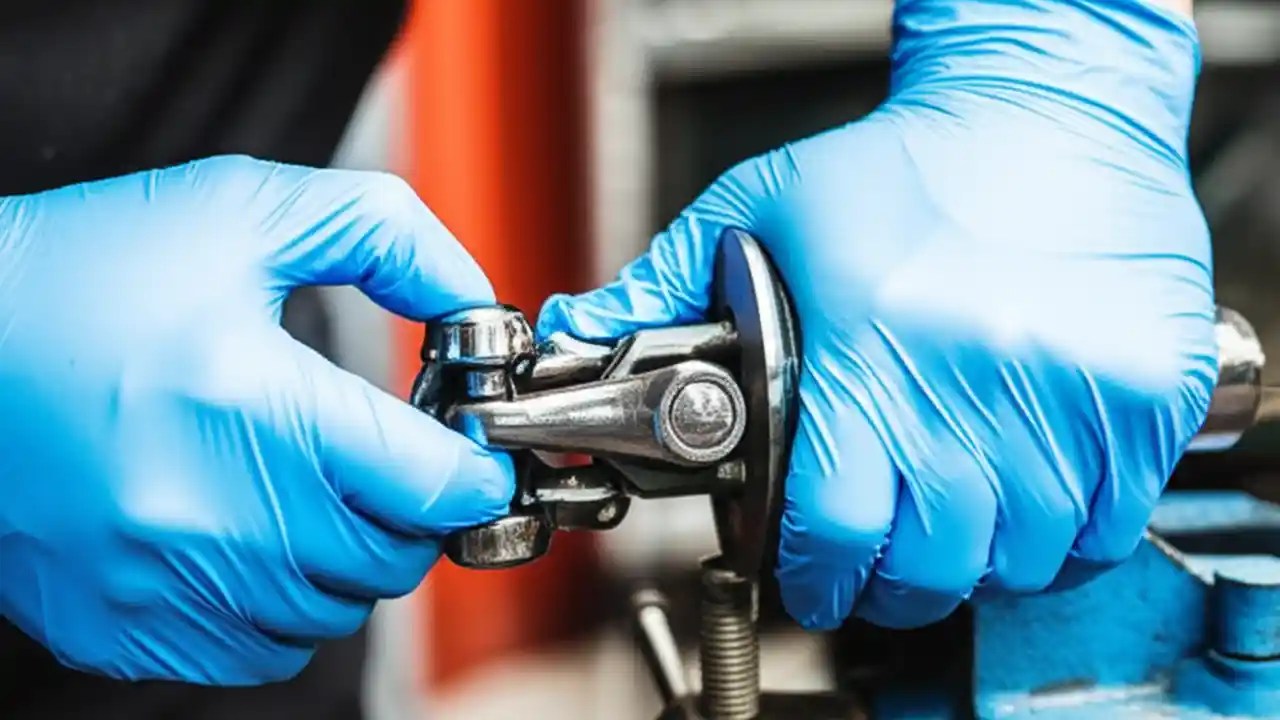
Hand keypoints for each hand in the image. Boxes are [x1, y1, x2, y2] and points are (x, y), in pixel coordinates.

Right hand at [0, 156, 512, 682]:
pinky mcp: (124, 628)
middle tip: (380, 453)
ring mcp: (167, 587)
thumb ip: (384, 238)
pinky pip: (261, 650)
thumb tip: (473, 300)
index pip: (439, 483)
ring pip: (335, 609)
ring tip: (299, 484)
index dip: (475, 463)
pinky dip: (280, 604)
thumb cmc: (78, 277)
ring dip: (345, 553)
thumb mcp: (241, 210)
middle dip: (412, 503)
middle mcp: (218, 517)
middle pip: (397, 554)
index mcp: (256, 404)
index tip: (467, 444)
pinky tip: (247, 537)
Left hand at [538, 0, 1216, 629]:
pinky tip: (1021, 499)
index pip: (832, 527)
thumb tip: (582, 333)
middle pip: (929, 566)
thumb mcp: (758, 210)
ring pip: (1019, 561)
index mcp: (872, 341)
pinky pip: (1105, 527)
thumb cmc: (901, 163)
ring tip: (943, 520)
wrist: (1048, 111)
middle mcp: (978, 375)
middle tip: (870, 559)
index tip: (807, 574)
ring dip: (970, 563)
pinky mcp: (1146, 396)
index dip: (810, 573)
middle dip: (884, 584)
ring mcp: (1073, 393)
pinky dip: (1057, 541)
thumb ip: (660, 287)